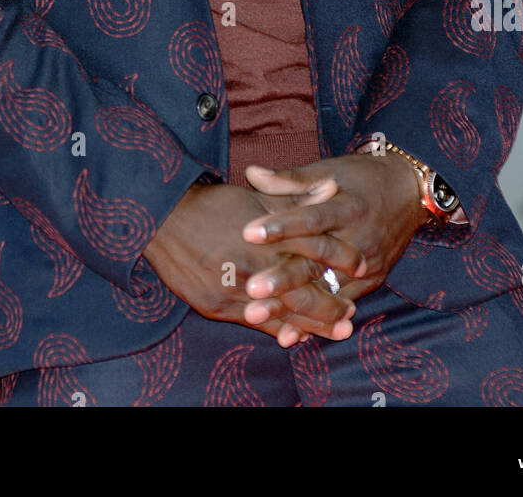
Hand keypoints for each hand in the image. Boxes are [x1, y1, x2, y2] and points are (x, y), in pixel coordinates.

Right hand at [141, 180, 366, 345]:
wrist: (161, 219)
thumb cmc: (212, 204)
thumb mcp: (255, 196)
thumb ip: (294, 197)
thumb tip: (332, 187)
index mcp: (263, 233)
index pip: (311, 247)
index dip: (338, 257)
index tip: (361, 266)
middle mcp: (250, 263)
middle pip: (299, 289)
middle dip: (328, 305)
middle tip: (352, 317)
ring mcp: (231, 288)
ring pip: (279, 311)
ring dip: (309, 323)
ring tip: (334, 332)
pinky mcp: (214, 305)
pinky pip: (252, 323)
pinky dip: (275, 328)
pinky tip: (293, 337)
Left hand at [240, 154, 432, 323]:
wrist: (411, 192)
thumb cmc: (363, 177)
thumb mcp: (330, 170)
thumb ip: (290, 178)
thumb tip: (250, 173)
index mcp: (348, 206)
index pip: (311, 218)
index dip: (281, 226)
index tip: (248, 233)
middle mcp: (359, 238)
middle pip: (317, 261)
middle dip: (282, 277)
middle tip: (249, 289)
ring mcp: (368, 264)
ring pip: (325, 290)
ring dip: (291, 306)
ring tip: (255, 315)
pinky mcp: (372, 282)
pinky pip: (340, 305)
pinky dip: (314, 322)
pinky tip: (287, 335)